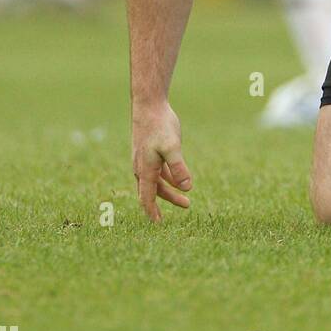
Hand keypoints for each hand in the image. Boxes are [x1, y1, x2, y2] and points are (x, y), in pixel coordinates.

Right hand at [131, 102, 191, 222]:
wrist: (149, 106)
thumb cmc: (159, 126)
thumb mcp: (172, 147)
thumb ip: (179, 168)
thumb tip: (187, 188)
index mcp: (146, 170)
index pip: (147, 198)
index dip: (152, 212)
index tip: (158, 225)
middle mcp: (142, 167)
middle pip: (153, 192)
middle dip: (167, 202)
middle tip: (185, 207)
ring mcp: (145, 159)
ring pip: (156, 181)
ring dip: (169, 190)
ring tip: (185, 198)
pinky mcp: (150, 150)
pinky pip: (158, 170)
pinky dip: (167, 178)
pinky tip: (177, 179)